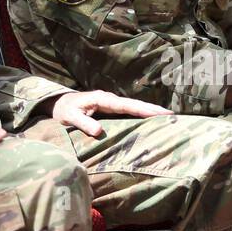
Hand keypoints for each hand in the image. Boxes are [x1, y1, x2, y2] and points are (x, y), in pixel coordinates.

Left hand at [51, 90, 170, 136]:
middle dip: (152, 109)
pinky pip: (130, 111)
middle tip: (172, 115)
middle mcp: (110, 99)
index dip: (142, 109)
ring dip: (150, 111)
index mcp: (102, 99)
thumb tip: (98, 132)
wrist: (59, 104)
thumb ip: (83, 122)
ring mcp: (112, 103)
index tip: (157, 113)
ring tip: (168, 117)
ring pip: (134, 107)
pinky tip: (152, 120)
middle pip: (135, 104)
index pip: (125, 105)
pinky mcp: (112, 109)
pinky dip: (142, 114)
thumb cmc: (64, 110)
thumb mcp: (69, 117)